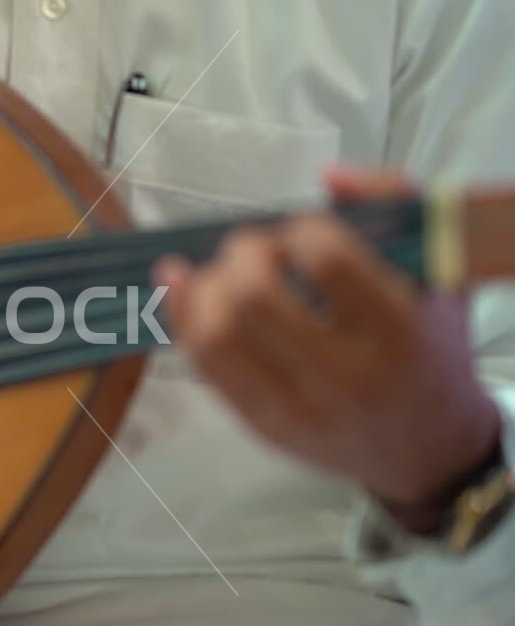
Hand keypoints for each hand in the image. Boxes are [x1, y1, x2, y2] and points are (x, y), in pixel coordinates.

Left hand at [155, 167, 503, 531]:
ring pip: (216, 335)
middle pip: (255, 297)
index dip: (302, 230)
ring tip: (226, 271)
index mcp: (399, 333)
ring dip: (206, 285)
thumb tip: (329, 177)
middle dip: (244, 252)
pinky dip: (184, 316)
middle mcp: (347, 378)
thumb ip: (395, 207)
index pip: (327, 261)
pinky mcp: (262, 425)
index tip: (303, 231)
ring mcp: (298, 408)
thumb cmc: (430, 350)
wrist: (428, 448)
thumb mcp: (440, 274)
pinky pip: (202, 365)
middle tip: (258, 247)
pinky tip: (186, 287)